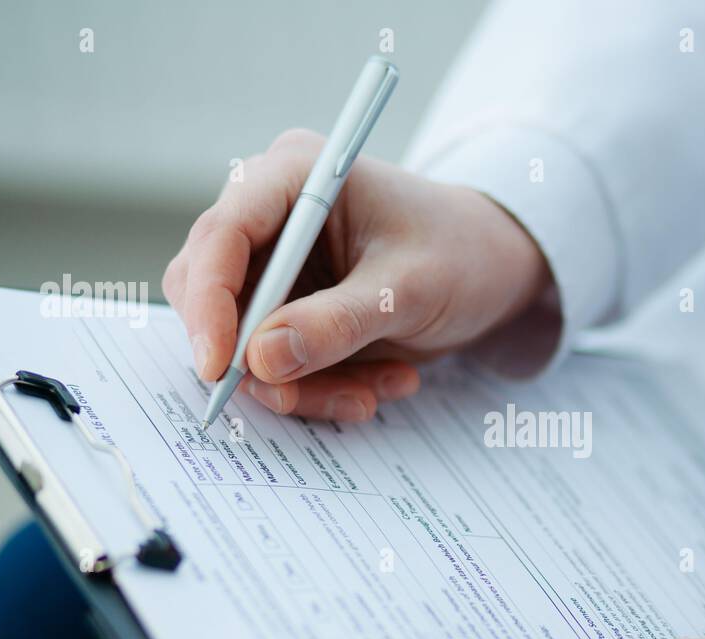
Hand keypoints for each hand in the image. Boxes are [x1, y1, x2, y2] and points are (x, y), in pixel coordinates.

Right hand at [164, 128, 553, 421]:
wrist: (495, 271)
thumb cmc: (462, 255)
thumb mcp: (408, 290)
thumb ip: (337, 324)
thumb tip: (260, 360)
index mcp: (295, 176)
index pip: (221, 234)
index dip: (209, 302)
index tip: (221, 367)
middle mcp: (270, 215)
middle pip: (209, 290)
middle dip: (255, 357)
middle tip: (303, 397)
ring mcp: (275, 265)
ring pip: (240, 341)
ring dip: (300, 383)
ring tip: (374, 391)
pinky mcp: (287, 309)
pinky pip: (273, 364)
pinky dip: (318, 387)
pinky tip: (379, 384)